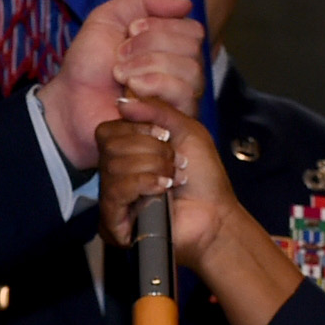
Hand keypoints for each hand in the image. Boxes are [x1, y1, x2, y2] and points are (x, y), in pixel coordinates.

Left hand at [37, 0, 202, 172]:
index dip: (160, 26)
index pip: (192, 29)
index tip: (130, 31)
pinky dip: (153, 88)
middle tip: (119, 57)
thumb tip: (186, 3)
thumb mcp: (108, 17)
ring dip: (148, 67)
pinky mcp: (176, 122)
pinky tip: (129, 96)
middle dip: (150, 46)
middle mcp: (182, 72)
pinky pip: (184, 96)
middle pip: (193, 48)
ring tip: (121, 77)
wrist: (71, 103)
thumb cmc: (88, 64)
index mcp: (172, 46)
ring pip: (191, 71)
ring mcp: (181, 99)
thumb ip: (145, 0)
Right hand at [95, 108, 242, 263]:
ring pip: (114, 166)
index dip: (138, 128)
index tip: (166, 137)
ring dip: (153, 167)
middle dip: (151, 149)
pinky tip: (163, 190)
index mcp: (125, 152)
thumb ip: (156, 110)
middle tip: (174, 162)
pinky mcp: (114, 221)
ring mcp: (113, 198)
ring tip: (173, 179)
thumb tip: (121, 103)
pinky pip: (116, 190)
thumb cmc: (204, 178)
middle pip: (110, 145)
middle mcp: (114, 173)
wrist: (216, 214)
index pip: (108, 130)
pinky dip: (144, 184)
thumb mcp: (186, 129)